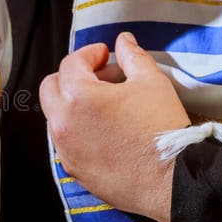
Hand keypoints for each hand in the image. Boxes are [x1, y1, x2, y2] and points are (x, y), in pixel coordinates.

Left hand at [39, 32, 189, 221]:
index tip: (104, 54)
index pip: (70, 63)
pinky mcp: (73, 169)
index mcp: (78, 96)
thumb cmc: (161, 130)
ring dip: (72, 103)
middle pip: (51, 87)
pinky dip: (77, 129)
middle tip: (99, 76)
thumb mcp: (151, 82)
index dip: (89, 53)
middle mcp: (63, 123)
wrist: (170, 180)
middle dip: (71, 76)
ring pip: (55, 115)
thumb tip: (123, 42)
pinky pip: (65, 141)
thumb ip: (132, 57)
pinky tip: (103, 130)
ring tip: (105, 104)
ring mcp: (65, 149)